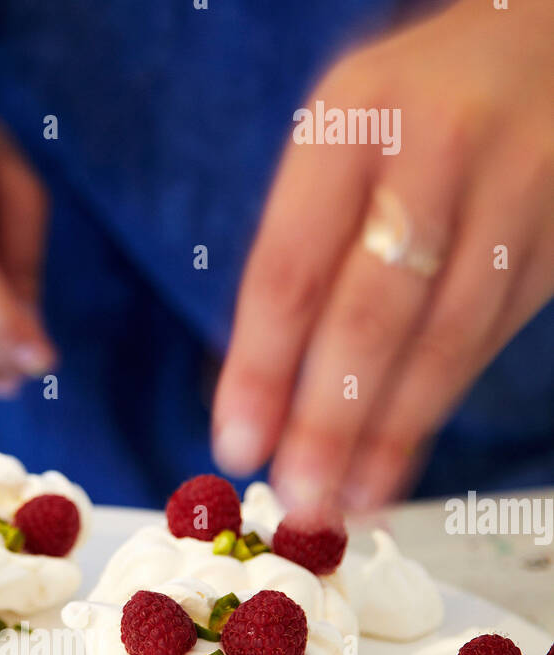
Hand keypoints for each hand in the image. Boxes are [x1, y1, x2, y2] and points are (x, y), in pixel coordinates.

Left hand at [211, 0, 553, 510]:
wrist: (543, 46)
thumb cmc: (408, 112)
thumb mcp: (338, 139)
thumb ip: (300, 249)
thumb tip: (257, 395)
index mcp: (355, 117)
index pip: (293, 265)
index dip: (261, 368)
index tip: (236, 444)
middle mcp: (438, 152)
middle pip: (373, 313)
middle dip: (329, 421)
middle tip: (297, 500)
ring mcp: (512, 195)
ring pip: (443, 339)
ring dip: (388, 436)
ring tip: (344, 504)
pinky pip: (486, 342)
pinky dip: (435, 410)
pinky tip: (395, 462)